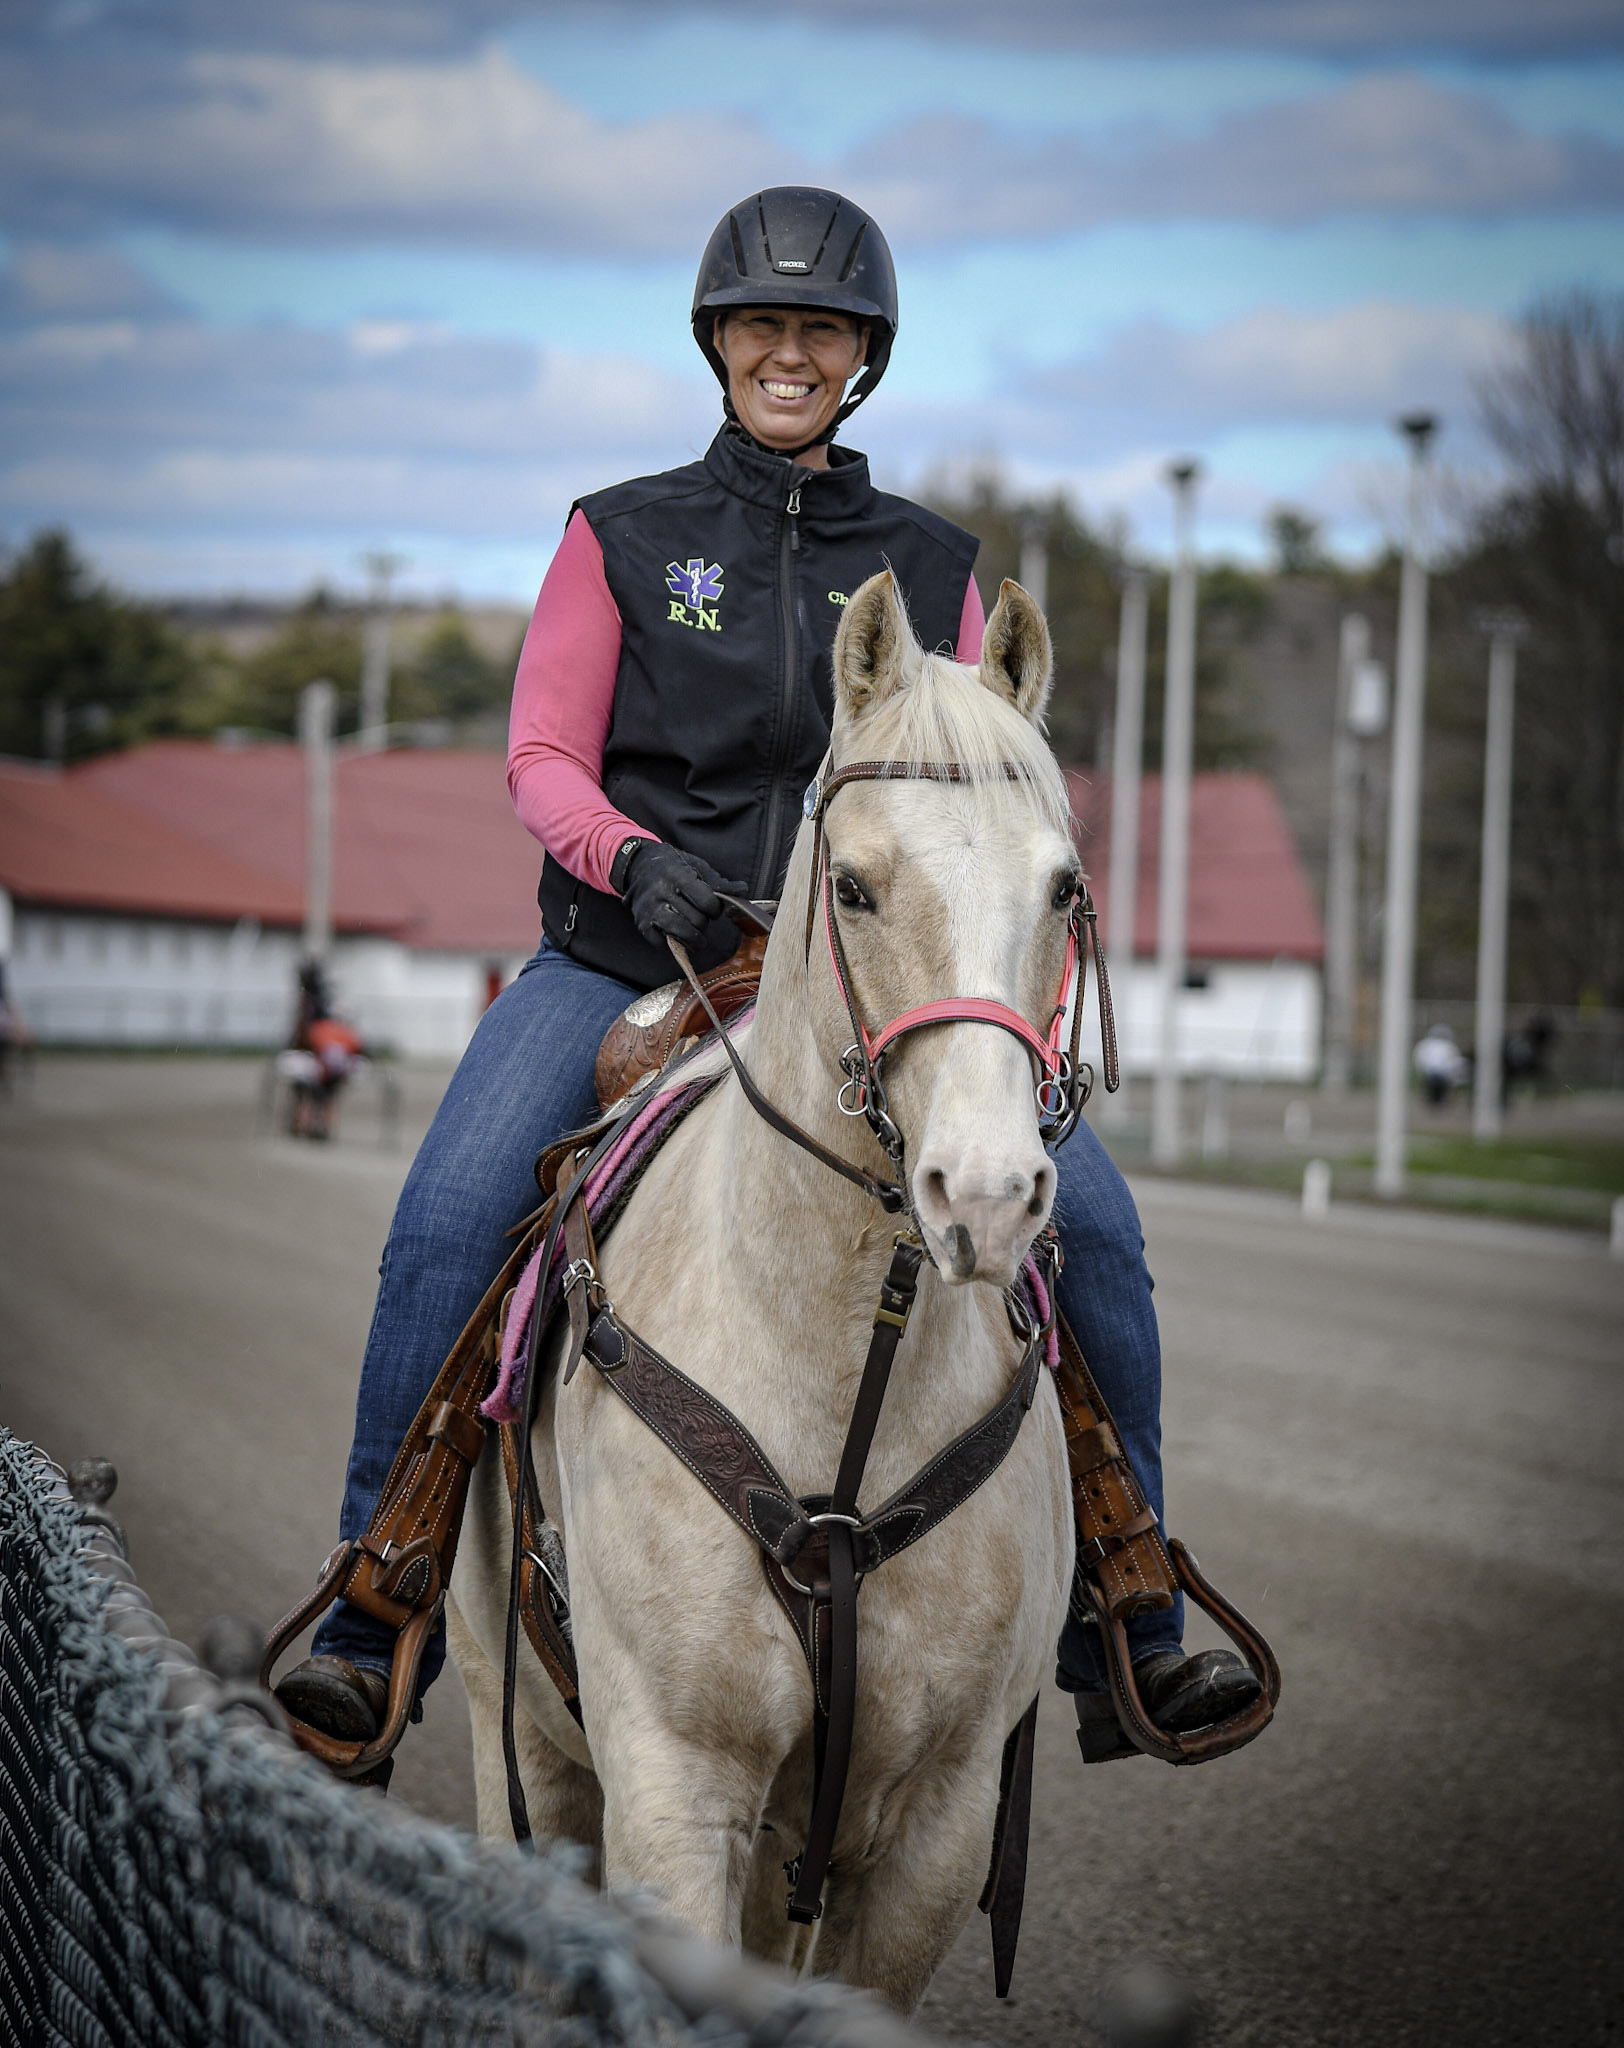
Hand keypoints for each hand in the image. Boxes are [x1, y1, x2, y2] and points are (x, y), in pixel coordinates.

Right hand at [619, 842, 746, 947]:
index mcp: (676, 874)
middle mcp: (660, 891)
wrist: (638, 865)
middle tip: (701, 919)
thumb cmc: (674, 867)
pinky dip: (672, 943)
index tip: (714, 909)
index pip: (706, 901)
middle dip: (704, 923)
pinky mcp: (641, 923)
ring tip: (698, 937)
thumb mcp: (696, 867)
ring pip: (681, 933)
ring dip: (694, 939)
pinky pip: (661, 943)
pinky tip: (676, 935)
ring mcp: (649, 908)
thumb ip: (719, 882)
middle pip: (696, 920)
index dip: (716, 910)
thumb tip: (743, 890)